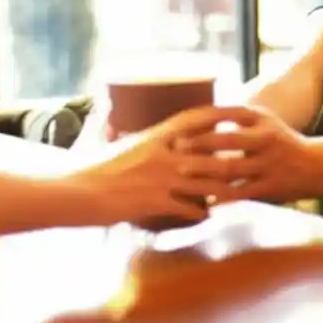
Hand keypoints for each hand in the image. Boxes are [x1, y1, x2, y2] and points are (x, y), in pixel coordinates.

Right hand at [69, 106, 241, 228]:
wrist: (75, 192)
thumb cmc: (86, 166)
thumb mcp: (102, 138)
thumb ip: (111, 123)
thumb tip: (107, 106)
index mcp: (152, 136)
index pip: (193, 118)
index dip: (218, 113)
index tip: (238, 110)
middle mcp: (162, 155)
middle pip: (209, 153)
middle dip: (230, 158)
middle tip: (248, 159)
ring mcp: (161, 179)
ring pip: (206, 183)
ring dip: (223, 190)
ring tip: (236, 193)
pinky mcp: (156, 202)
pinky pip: (188, 207)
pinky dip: (200, 212)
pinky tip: (207, 216)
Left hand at [186, 105, 322, 204]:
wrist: (316, 167)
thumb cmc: (280, 141)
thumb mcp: (264, 121)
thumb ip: (236, 117)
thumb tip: (199, 113)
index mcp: (262, 122)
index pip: (228, 115)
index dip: (204, 120)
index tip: (181, 124)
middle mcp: (266, 140)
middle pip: (228, 141)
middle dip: (201, 145)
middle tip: (176, 149)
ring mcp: (268, 165)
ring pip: (231, 169)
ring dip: (205, 172)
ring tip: (182, 173)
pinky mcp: (270, 188)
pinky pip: (240, 193)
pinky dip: (221, 197)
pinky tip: (202, 199)